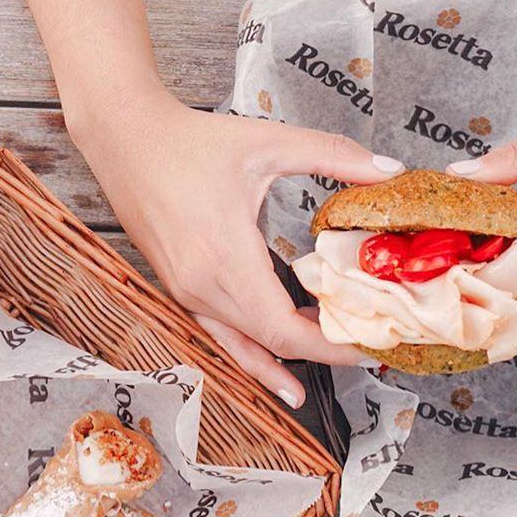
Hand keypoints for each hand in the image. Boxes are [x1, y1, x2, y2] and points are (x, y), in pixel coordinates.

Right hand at [70, 89, 403, 406]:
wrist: (127, 142)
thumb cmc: (190, 143)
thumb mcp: (269, 143)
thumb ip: (333, 155)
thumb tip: (388, 170)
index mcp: (226, 257)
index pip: (283, 329)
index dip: (328, 346)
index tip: (366, 346)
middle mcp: (203, 288)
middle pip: (271, 343)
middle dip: (323, 350)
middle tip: (368, 346)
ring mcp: (189, 297)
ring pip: (248, 347)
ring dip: (292, 355)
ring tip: (335, 358)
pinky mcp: (182, 294)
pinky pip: (224, 338)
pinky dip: (256, 357)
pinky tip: (281, 373)